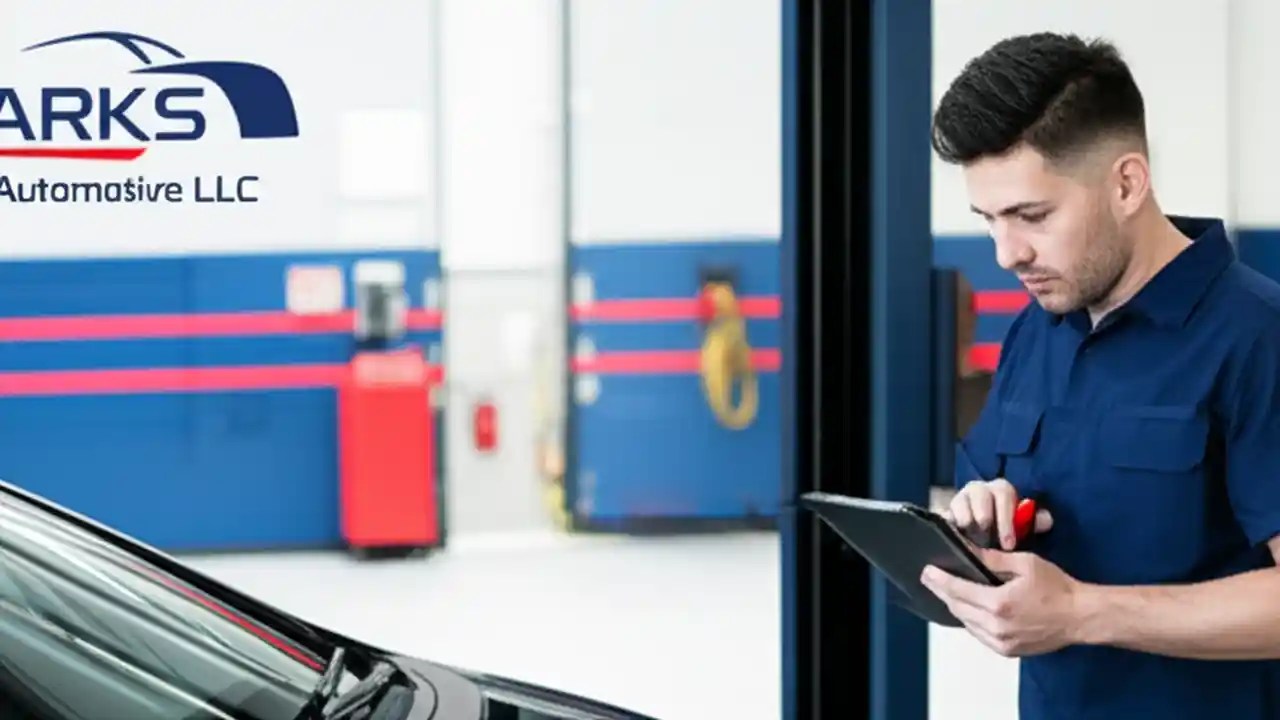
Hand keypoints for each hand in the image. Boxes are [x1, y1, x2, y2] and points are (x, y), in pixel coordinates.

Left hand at [920, 548, 1087, 656]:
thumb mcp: (1024, 563)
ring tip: (948, 592)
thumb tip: (967, 549)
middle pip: (958, 608)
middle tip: (932, 579)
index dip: (939, 580)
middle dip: (943, 592)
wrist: (1080, 616)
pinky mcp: (1007, 651)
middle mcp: (996, 627)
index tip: (927, 571)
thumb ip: (992, 558)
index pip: (957, 591)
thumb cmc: (1057, 588)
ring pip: (967, 623)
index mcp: (998, 604)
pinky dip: (972, 620)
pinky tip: (970, 608)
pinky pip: (979, 634)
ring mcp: (1001, 642)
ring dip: (956, 607)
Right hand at [946, 478, 1052, 549]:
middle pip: (978, 493)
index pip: (1003, 494)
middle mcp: (978, 490)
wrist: (987, 535)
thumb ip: (1032, 522)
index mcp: (1000, 490)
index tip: (1008, 543)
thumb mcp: (1023, 527)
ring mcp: (960, 500)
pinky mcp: (945, 512)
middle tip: (986, 534)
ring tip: (968, 534)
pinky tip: (952, 536)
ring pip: (959, 501)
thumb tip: (1046, 519)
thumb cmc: (1007, 530)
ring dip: (964, 517)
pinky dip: (947, 524)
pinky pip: (943, 514)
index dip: (1006, 518)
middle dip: (983, 514)